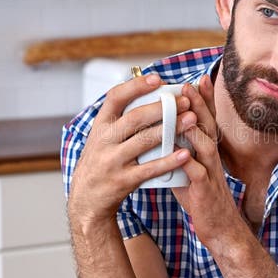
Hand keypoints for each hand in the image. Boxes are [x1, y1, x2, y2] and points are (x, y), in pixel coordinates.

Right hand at [68, 73, 194, 226]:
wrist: (86, 199)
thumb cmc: (101, 161)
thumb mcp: (102, 137)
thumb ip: (120, 118)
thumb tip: (148, 91)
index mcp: (99, 126)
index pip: (115, 98)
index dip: (136, 86)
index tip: (158, 78)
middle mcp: (103, 141)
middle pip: (134, 118)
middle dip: (162, 108)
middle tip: (185, 100)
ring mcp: (112, 161)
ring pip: (144, 141)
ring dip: (170, 129)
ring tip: (191, 119)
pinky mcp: (123, 181)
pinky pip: (149, 169)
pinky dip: (168, 161)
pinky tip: (185, 153)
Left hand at [173, 75, 245, 247]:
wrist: (220, 227)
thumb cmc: (201, 197)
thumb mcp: (189, 169)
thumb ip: (177, 152)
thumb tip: (160, 137)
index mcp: (208, 152)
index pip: (206, 121)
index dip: (203, 101)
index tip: (196, 81)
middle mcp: (212, 158)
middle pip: (207, 126)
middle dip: (198, 105)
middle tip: (188, 85)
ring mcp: (211, 172)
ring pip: (204, 144)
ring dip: (193, 127)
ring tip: (182, 111)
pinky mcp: (205, 189)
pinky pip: (196, 172)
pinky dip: (187, 161)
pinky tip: (177, 151)